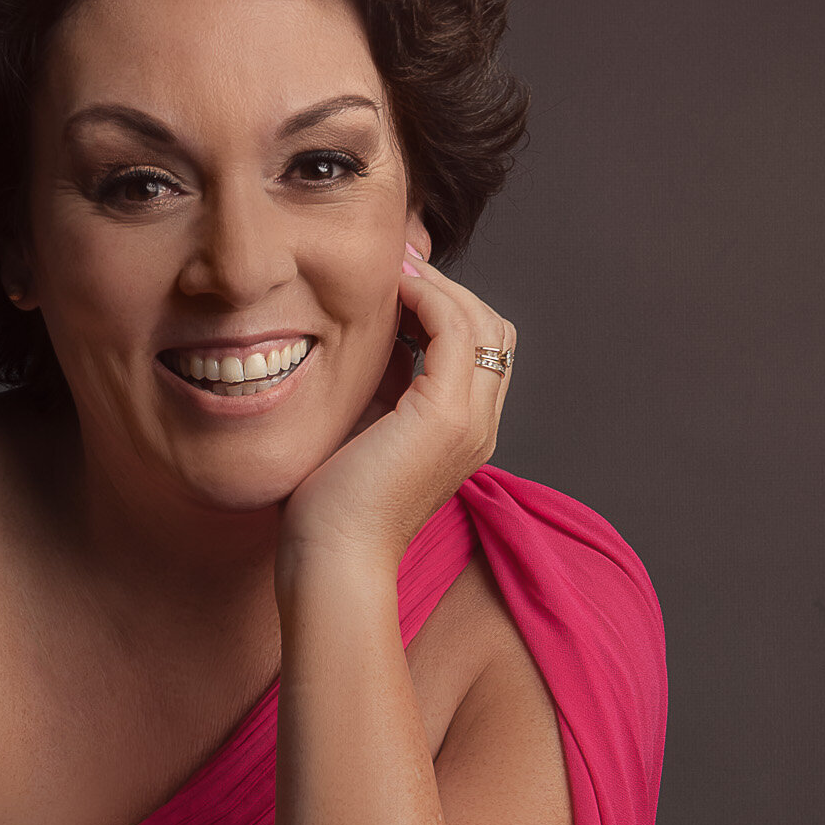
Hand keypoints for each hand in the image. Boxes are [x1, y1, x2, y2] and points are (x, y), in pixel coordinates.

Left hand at [280, 246, 516, 569]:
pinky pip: (455, 328)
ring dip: (439, 286)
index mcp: (463, 433)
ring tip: (394, 269)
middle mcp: (480, 426)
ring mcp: (470, 421)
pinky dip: (429, 297)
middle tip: (398, 264)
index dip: (445, 309)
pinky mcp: (446, 416)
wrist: (332, 560)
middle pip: (494, 330)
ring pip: (483, 322)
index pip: (480, 349)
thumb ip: (380, 387)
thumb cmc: (330, 510)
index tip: (396, 283)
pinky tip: (392, 289)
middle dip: (449, 290)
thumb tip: (374, 338)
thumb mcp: (361, 431)